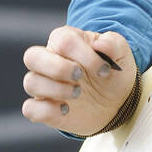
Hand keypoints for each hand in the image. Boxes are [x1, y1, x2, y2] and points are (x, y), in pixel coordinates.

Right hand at [22, 26, 137, 136]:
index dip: (85, 56)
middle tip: (80, 76)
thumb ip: (113, 43)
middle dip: (57, 68)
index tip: (105, 70)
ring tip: (78, 93)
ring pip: (30, 83)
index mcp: (66, 40)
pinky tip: (65, 109)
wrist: (116, 101)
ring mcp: (44, 85)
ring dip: (56, 89)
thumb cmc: (112, 72)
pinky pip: (30, 108)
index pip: (63, 41)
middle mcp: (49, 60)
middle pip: (32, 57)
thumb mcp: (121, 54)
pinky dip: (45, 110)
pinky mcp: (44, 107)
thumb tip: (100, 43)